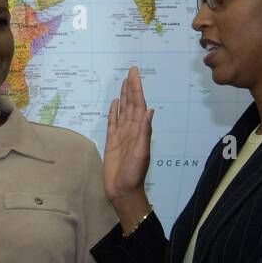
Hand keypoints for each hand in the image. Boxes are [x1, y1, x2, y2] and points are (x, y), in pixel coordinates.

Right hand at [103, 65, 153, 223]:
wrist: (123, 191)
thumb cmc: (133, 175)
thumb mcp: (141, 154)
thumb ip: (144, 133)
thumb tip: (149, 111)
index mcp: (140, 131)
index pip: (138, 105)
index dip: (136, 89)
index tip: (134, 73)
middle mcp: (131, 130)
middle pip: (131, 104)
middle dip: (131, 87)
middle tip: (130, 70)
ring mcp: (121, 135)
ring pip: (123, 111)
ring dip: (124, 96)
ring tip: (123, 82)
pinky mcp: (112, 142)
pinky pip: (112, 123)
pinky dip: (113, 112)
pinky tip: (114, 103)